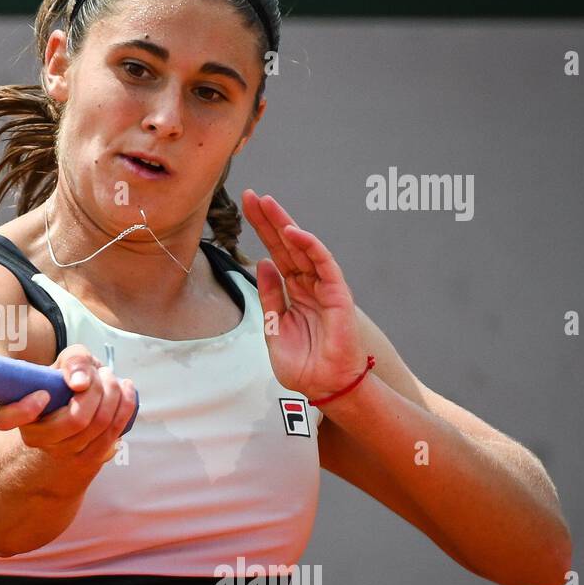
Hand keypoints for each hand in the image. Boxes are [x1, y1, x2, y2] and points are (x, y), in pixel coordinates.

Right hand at [0, 344, 134, 463]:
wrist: (79, 410)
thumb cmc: (67, 383)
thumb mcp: (65, 363)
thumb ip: (73, 360)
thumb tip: (80, 383)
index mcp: (18, 414)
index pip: (4, 420)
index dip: (24, 409)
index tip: (44, 394)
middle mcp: (36, 438)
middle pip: (75, 420)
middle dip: (97, 389)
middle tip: (102, 372)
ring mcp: (63, 453)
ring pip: (98, 425)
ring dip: (113, 394)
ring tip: (112, 378)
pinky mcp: (90, 459)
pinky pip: (113, 433)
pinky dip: (125, 406)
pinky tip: (126, 389)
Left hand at [240, 188, 367, 400]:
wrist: (323, 387)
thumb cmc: (302, 364)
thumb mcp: (273, 328)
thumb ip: (269, 297)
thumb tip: (262, 265)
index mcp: (292, 292)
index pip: (275, 254)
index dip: (261, 231)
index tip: (245, 209)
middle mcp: (308, 285)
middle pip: (287, 245)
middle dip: (269, 220)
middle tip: (252, 196)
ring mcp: (323, 288)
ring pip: (304, 249)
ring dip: (286, 225)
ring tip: (267, 204)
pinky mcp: (338, 295)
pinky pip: (325, 265)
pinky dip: (311, 247)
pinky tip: (293, 232)